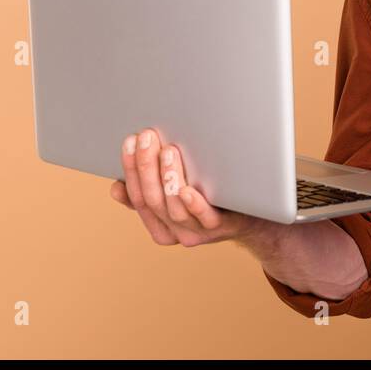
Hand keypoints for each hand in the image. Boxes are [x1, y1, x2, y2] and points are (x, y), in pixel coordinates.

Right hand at [110, 126, 289, 253]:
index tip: (130, 141)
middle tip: (147, 137)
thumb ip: (149, 191)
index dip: (131, 168)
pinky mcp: (222, 227)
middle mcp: (175, 232)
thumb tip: (117, 187)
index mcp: (159, 225)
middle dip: (146, 166)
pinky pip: (205, 217)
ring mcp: (198, 231)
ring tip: (168, 151)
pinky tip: (187, 189)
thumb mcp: (175, 195)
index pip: (137, 196)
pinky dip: (193, 204)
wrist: (253, 216)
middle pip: (152, 200)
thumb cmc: (211, 197)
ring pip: (174, 207)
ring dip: (168, 177)